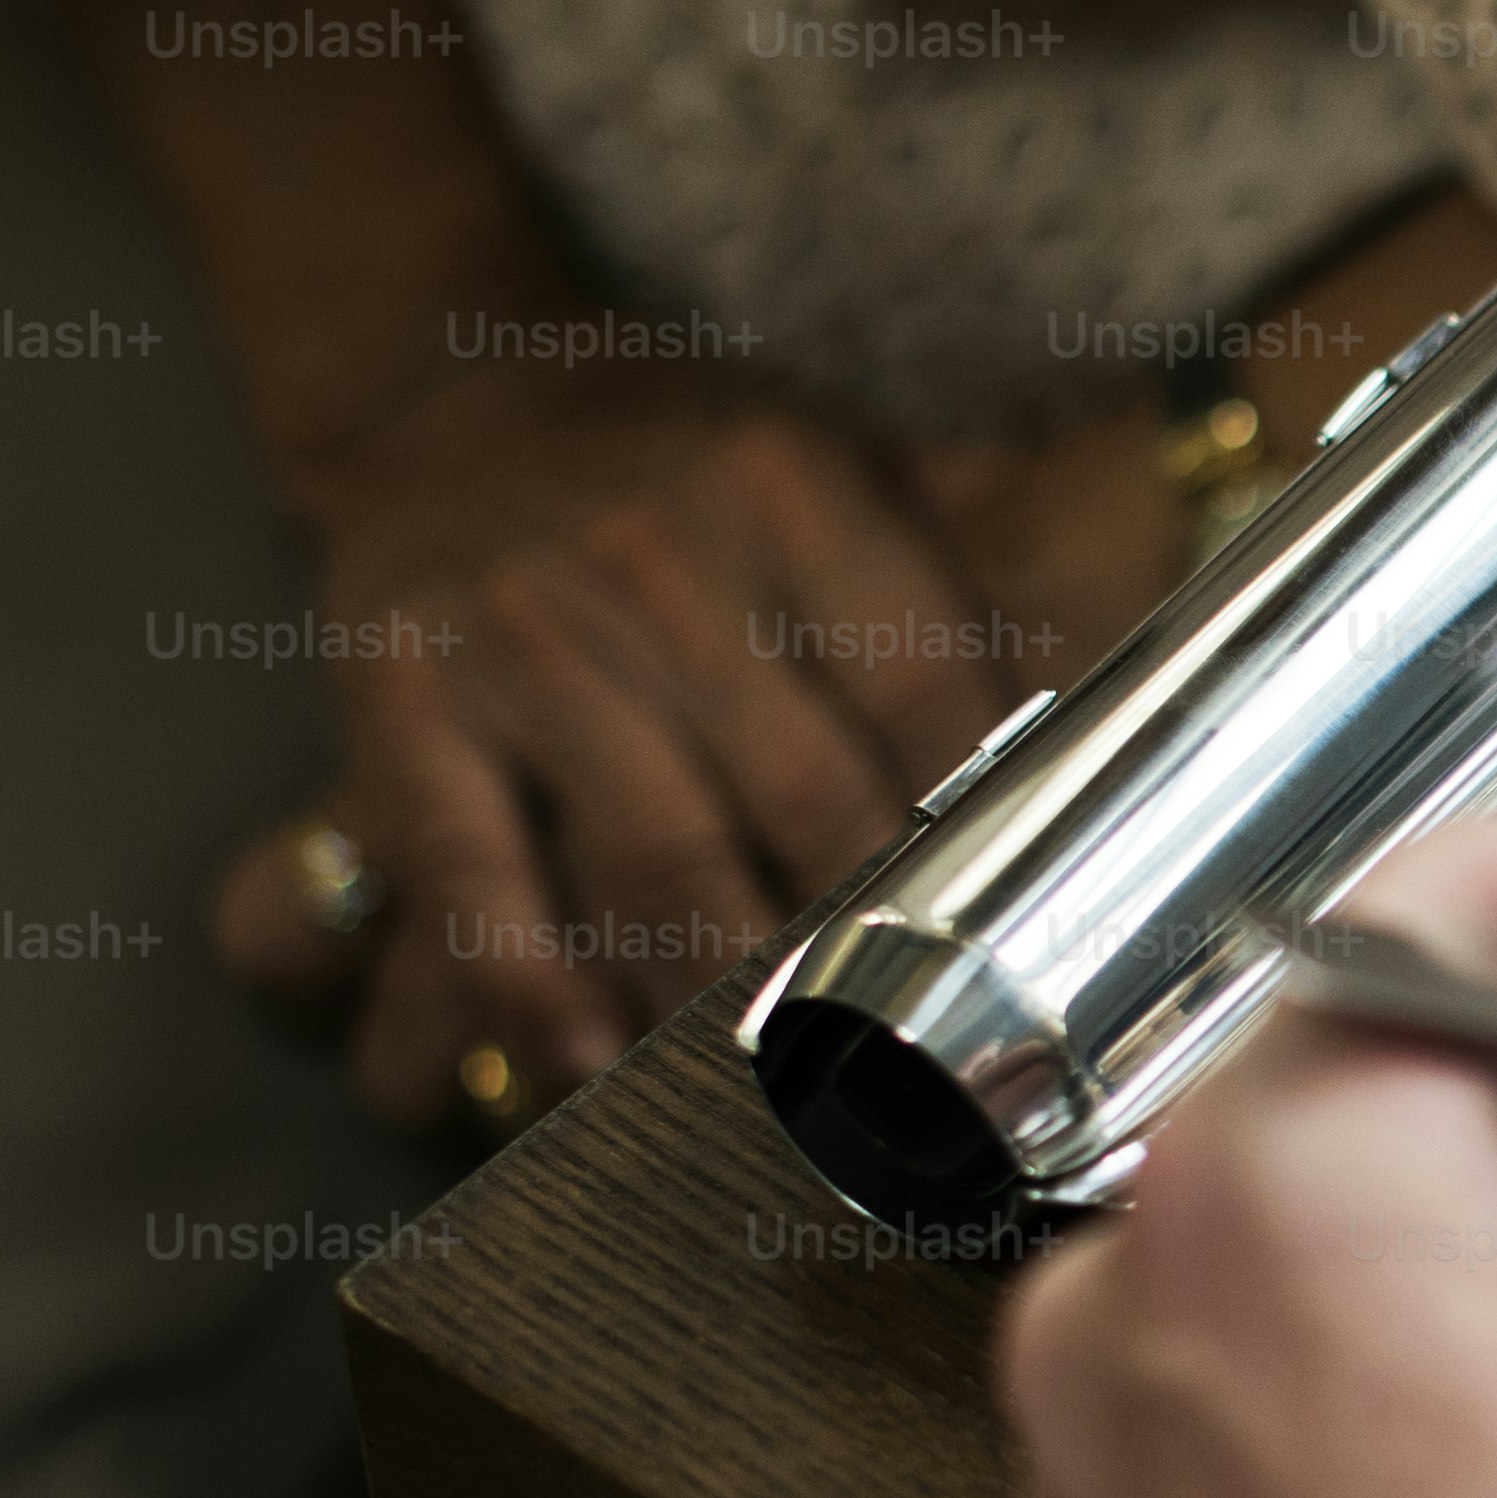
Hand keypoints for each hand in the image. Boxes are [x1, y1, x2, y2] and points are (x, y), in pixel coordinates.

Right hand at [218, 358, 1050, 1122]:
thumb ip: (953, 583)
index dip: (983, 835)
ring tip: (788, 1101)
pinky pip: (475, 872)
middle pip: (807, 800)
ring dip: (727, 995)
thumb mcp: (841, 467)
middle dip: (874, 948)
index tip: (1024, 952)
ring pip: (658, 861)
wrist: (446, 396)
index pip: (931, 694)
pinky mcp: (401, 703)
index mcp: (797, 495)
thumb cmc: (684, 470)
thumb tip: (1095, 740)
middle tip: (926, 1063)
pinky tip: (587, 1062)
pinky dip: (533, 981)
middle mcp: (661, 562)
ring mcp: (525, 636)